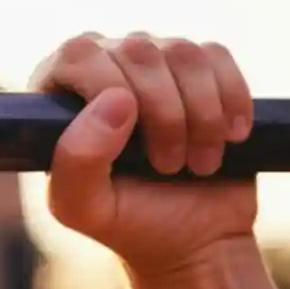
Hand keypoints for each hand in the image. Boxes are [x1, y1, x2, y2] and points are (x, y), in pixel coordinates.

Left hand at [30, 33, 258, 274]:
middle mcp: (102, 64)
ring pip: (183, 52)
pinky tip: (230, 137)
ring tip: (198, 162)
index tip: (136, 147)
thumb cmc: (127, 221)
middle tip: (169, 166)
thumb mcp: (82, 206)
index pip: (79, 55)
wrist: (193, 238)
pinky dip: (231, 99)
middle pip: (138, 51)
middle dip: (165, 114)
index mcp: (59, 91)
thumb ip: (77, 159)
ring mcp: (152, 62)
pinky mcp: (198, 69)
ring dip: (201, 114)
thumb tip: (116, 99)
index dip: (112, 92)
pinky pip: (217, 56)